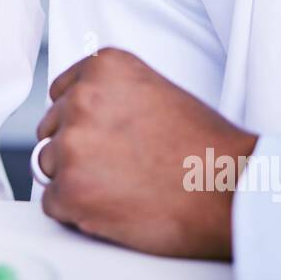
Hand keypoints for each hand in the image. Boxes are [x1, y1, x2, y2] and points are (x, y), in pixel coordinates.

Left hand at [36, 48, 257, 259]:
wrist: (231, 190)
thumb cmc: (204, 148)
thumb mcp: (155, 90)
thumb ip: (111, 94)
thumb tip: (76, 115)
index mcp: (103, 67)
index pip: (61, 93)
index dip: (82, 121)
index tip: (106, 136)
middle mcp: (82, 99)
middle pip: (52, 130)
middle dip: (76, 150)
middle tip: (118, 167)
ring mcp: (72, 145)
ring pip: (48, 166)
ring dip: (75, 180)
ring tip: (121, 187)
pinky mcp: (70, 190)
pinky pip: (52, 202)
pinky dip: (76, 212)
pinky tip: (114, 208)